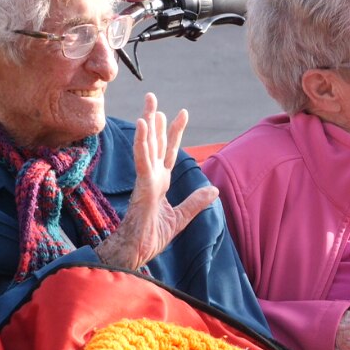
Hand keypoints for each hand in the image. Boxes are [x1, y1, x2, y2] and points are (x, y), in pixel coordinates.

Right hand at [94, 92, 217, 268]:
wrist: (135, 253)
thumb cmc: (150, 238)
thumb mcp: (180, 218)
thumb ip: (195, 203)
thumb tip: (214, 190)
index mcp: (159, 183)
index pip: (168, 152)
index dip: (174, 132)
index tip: (181, 112)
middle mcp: (151, 177)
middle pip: (155, 142)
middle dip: (156, 119)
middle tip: (152, 96)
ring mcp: (145, 181)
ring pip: (147, 147)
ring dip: (149, 125)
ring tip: (150, 104)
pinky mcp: (142, 187)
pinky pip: (142, 161)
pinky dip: (143, 143)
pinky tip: (144, 126)